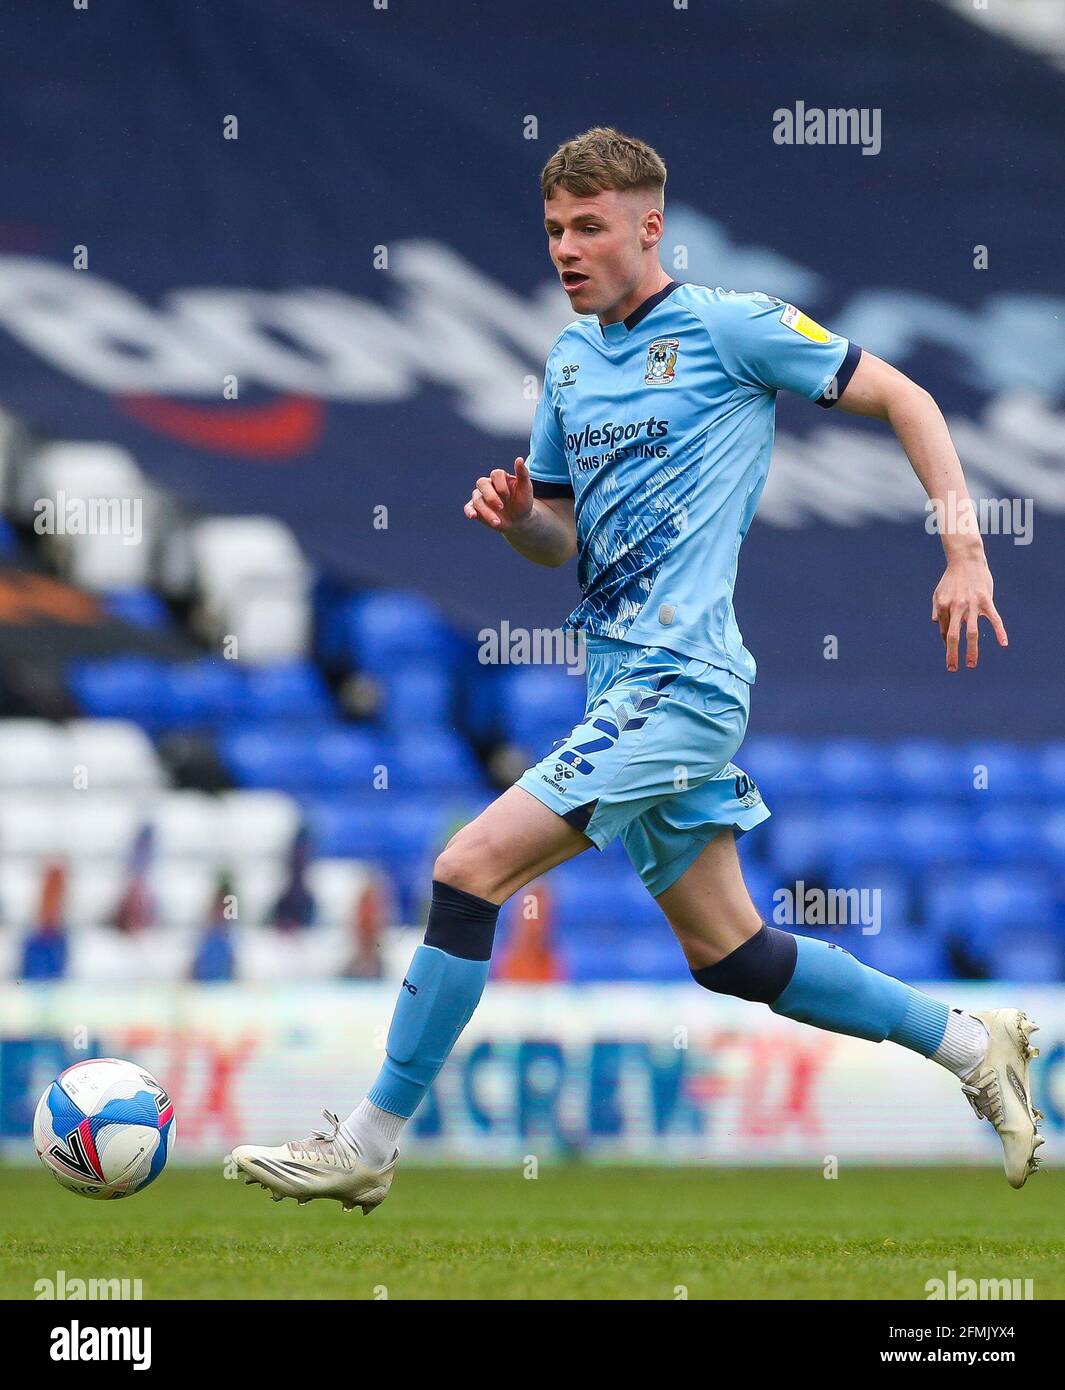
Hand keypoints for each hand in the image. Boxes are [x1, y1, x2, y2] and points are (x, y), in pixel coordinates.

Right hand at [463, 458, 534, 531]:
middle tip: (501, 507)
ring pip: (477, 498)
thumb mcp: (526, 489)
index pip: (496, 474)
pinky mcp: (476, 509)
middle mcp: (489, 485)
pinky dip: (469, 511)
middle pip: (482, 483)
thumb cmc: (523, 502)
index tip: (508, 496)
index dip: (500, 485)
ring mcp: (481, 497)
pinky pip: (468, 507)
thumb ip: (522, 474)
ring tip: (498, 523)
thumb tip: (519, 459)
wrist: (519, 520)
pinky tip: (473, 516)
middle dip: (490, 496)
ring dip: (486, 511)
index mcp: (500, 478)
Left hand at [931, 553, 1007, 670]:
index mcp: (943, 606)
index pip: (944, 630)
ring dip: (972, 651)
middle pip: (953, 636)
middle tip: (952, 669)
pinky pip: (994, 619)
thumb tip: (937, 625)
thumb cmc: (952, 578)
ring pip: (972, 632)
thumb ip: (937, 609)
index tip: (950, 652)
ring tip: (972, 664)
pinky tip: (1003, 643)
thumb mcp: (938, 593)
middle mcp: (956, 607)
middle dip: (952, 655)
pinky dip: (999, 631)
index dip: (946, 643)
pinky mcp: (986, 600)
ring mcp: (972, 604)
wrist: (966, 559)